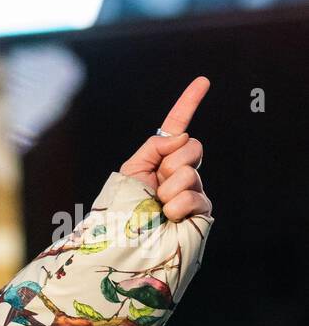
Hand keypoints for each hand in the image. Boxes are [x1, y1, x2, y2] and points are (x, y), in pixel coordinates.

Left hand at [119, 76, 211, 221]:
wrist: (125, 244)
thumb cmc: (124, 212)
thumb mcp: (131, 170)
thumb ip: (155, 146)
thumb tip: (182, 137)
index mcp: (160, 161)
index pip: (177, 129)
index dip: (188, 104)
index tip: (202, 81)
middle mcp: (180, 173)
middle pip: (192, 146)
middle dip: (170, 163)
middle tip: (156, 186)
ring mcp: (193, 191)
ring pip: (190, 172)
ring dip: (168, 189)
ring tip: (158, 207)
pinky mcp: (202, 212)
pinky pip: (194, 196)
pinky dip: (177, 206)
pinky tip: (168, 218)